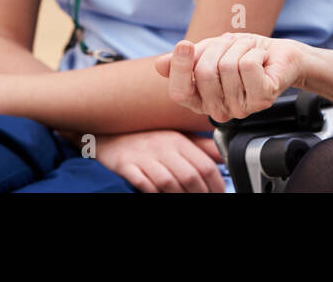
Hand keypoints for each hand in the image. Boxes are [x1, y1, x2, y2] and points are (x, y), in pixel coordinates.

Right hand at [88, 130, 224, 192]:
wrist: (110, 131)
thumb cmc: (148, 137)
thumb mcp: (176, 137)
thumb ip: (200, 147)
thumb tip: (223, 156)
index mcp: (178, 140)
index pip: (205, 165)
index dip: (216, 184)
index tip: (219, 193)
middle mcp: (163, 147)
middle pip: (190, 176)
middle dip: (201, 194)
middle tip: (204, 200)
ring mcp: (144, 157)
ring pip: (168, 183)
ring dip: (179, 196)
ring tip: (185, 200)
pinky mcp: (126, 166)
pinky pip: (143, 183)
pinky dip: (154, 192)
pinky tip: (160, 195)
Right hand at [153, 32, 304, 121]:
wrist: (279, 55)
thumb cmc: (242, 54)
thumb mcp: (209, 51)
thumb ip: (186, 60)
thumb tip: (160, 65)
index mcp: (201, 100)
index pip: (179, 93)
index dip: (180, 68)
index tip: (185, 44)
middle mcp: (220, 110)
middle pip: (204, 74)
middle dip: (217, 47)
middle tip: (229, 43)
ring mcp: (242, 108)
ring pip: (228, 66)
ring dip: (239, 46)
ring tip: (247, 49)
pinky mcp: (262, 99)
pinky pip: (248, 66)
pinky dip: (254, 51)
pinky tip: (260, 58)